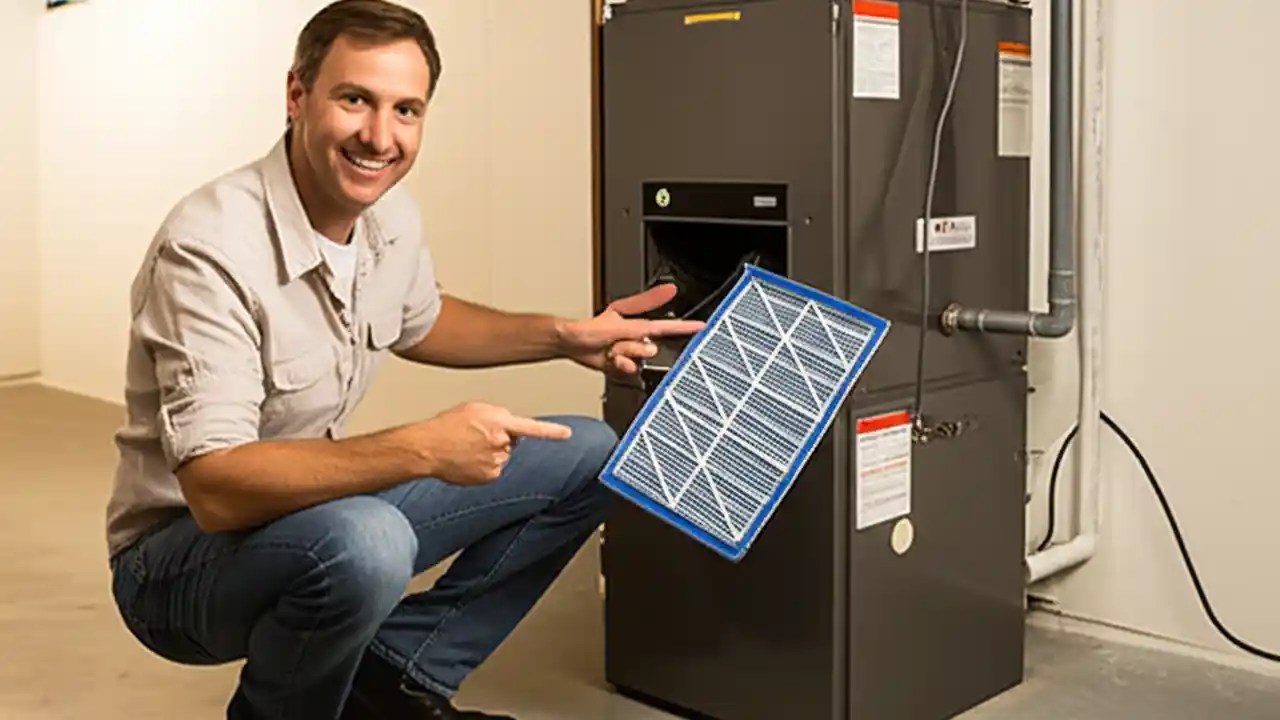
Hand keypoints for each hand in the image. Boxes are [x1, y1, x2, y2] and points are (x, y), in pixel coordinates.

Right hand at [407, 402, 571, 484]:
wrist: (427, 448)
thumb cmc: (446, 426)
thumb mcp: (475, 408)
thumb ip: (498, 414)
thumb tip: (508, 424)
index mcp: (499, 423)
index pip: (531, 428)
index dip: (551, 431)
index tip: (567, 434)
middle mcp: (501, 444)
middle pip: (513, 442)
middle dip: (500, 439)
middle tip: (476, 435)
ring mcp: (496, 462)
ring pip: (502, 456)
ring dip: (490, 452)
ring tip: (468, 448)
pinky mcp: (489, 477)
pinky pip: (493, 470)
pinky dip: (483, 466)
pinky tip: (468, 460)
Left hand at [560, 284, 704, 378]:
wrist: (571, 344)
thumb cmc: (590, 327)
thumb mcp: (621, 317)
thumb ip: (646, 316)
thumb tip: (669, 291)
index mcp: (639, 323)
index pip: (668, 325)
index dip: (687, 327)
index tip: (705, 327)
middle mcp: (636, 337)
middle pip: (649, 348)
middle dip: (634, 347)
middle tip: (618, 342)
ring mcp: (628, 352)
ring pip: (638, 361)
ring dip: (623, 356)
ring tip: (610, 350)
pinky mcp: (621, 365)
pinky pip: (629, 370)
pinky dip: (618, 366)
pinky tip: (609, 360)